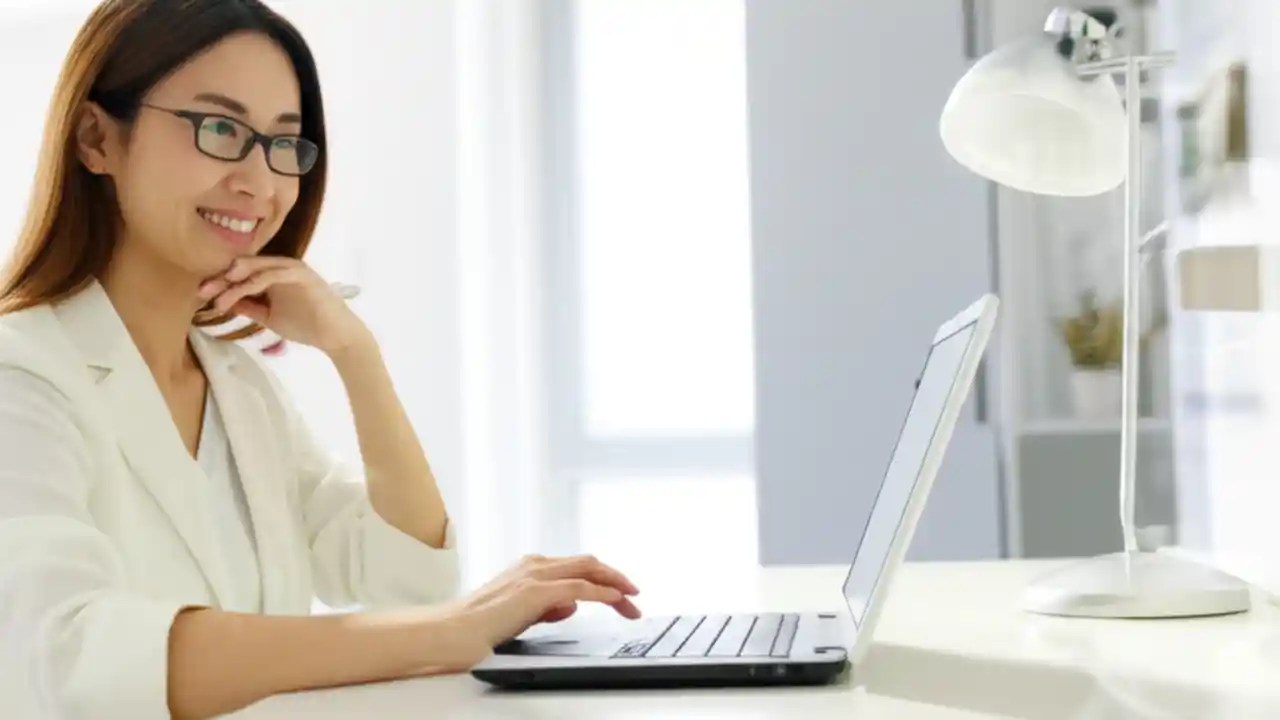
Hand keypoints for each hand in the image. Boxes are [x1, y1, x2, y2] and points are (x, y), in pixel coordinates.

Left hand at [197, 257, 369, 354]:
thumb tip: (225, 300)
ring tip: (218, 292)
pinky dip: (255, 280)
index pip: (243, 273)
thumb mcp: (269, 317)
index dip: (221, 282)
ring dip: (236, 279)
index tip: (202, 294)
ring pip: (257, 266)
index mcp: (274, 275)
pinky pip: (273, 273)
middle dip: (222, 277)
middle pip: (245, 266)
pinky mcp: (302, 274)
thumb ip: (249, 306)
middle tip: (203, 290)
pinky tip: (240, 290)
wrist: (335, 336)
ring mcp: (292, 269)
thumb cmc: (306, 326)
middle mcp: (281, 267)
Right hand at [444, 554, 641, 663]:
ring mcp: (535, 575)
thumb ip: (546, 608)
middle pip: (588, 562)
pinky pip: (581, 587)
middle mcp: (534, 565)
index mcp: (529, 567)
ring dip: (615, 583)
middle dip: (616, 577)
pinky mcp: (535, 592)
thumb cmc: (478, 627)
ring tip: (632, 601)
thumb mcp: (520, 614)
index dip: (602, 577)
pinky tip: (616, 600)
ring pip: (588, 569)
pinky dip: (603, 592)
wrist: (450, 632)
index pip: (576, 566)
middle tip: (634, 596)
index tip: (621, 593)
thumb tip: (572, 604)